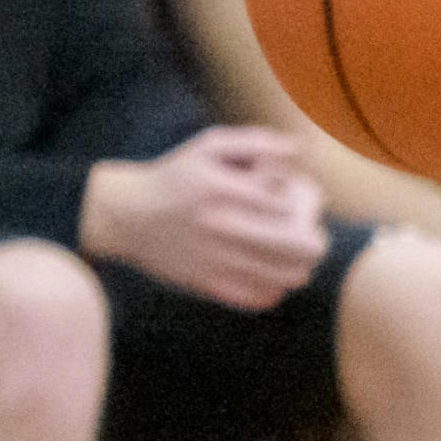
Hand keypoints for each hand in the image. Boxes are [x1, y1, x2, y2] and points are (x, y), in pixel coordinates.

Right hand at [78, 127, 329, 309]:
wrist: (126, 216)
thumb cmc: (177, 175)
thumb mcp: (210, 146)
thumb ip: (260, 142)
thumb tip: (301, 148)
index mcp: (222, 191)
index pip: (291, 206)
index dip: (304, 200)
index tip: (296, 196)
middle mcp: (219, 228)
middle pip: (301, 247)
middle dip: (315, 236)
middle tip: (309, 230)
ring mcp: (213, 261)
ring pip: (289, 276)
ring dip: (300, 263)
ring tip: (289, 251)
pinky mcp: (207, 285)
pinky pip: (263, 298)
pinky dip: (276, 286)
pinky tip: (266, 270)